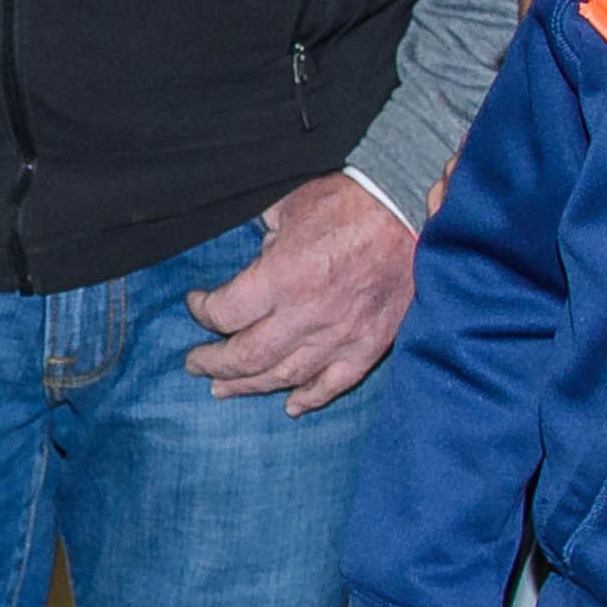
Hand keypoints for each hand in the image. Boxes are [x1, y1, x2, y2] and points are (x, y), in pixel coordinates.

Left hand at [182, 173, 417, 410]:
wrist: (411, 208)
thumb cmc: (349, 200)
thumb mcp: (288, 204)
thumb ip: (259, 234)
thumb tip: (241, 251)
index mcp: (283, 277)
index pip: (225, 313)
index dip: (202, 312)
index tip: (196, 304)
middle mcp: (308, 314)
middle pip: (247, 355)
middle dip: (214, 363)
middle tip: (195, 364)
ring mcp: (342, 335)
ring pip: (285, 376)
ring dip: (249, 386)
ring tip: (223, 389)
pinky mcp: (371, 343)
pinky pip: (336, 383)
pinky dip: (311, 398)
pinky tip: (290, 407)